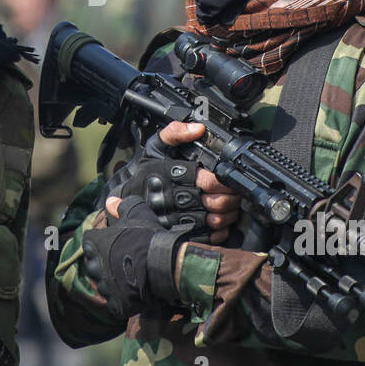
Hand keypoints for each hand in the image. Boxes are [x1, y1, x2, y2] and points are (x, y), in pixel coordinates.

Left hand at [83, 196, 188, 319]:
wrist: (162, 263)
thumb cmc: (148, 236)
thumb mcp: (137, 213)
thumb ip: (121, 206)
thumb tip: (109, 200)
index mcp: (93, 244)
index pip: (89, 242)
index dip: (101, 242)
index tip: (114, 244)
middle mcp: (94, 266)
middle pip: (94, 265)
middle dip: (105, 263)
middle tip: (124, 260)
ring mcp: (104, 286)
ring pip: (104, 285)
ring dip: (113, 282)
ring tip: (131, 276)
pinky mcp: (116, 304)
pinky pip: (115, 303)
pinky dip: (122, 299)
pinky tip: (134, 291)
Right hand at [106, 121, 241, 243]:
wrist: (130, 197)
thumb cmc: (148, 172)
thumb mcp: (156, 146)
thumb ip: (175, 132)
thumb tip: (198, 129)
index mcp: (173, 177)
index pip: (209, 181)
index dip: (224, 180)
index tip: (228, 177)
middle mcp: (175, 200)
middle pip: (216, 202)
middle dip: (230, 196)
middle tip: (234, 191)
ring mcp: (179, 220)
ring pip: (215, 220)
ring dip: (229, 213)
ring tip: (230, 204)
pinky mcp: (181, 235)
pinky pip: (209, 237)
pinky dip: (221, 230)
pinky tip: (221, 221)